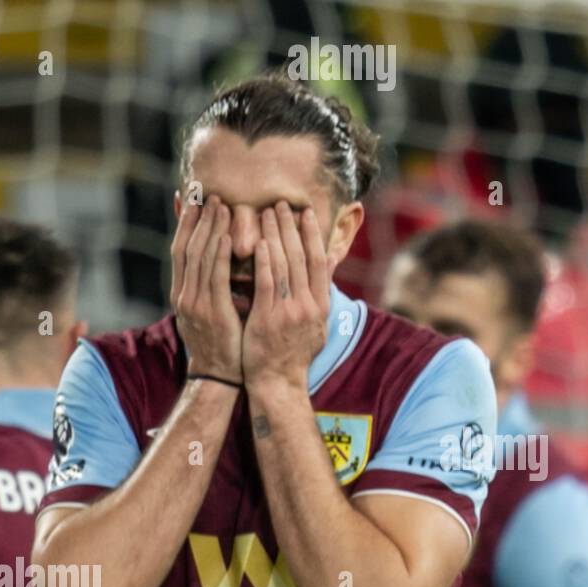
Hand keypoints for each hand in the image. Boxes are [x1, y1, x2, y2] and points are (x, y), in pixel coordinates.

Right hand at [171, 195, 241, 383]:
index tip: (194, 201)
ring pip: (200, 258)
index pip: (180, 251)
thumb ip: (209, 286)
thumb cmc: (219, 344)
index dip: (186, 224)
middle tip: (210, 195)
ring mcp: (196, 305)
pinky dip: (219, 254)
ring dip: (211, 229)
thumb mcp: (207, 312)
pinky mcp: (213, 313)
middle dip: (199, 220)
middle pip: (188, 248)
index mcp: (181, 295)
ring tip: (221, 206)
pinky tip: (227, 236)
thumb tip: (215, 262)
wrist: (218, 376)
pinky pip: (215, 277)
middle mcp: (184, 296)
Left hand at [242, 203, 329, 390]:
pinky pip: (267, 284)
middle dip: (291, 227)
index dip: (313, 234)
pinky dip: (265, 261)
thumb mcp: (315, 325)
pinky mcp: (268, 319)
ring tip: (266, 213)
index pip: (320, 261)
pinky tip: (260, 242)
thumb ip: (318, 297)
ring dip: (276, 235)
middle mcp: (308, 306)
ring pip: (285, 265)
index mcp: (321, 305)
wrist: (277, 383)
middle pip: (302, 257)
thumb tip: (327, 269)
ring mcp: (289, 312)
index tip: (304, 213)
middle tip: (281, 203)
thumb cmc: (292, 354)